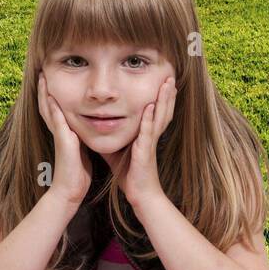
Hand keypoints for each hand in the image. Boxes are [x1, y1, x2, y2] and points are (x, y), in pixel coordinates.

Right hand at [37, 71, 92, 205]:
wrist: (70, 190)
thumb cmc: (76, 174)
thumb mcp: (80, 152)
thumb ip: (79, 141)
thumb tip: (84, 134)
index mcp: (63, 133)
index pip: (54, 110)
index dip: (50, 95)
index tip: (49, 80)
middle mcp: (58, 131)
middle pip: (47, 105)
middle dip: (44, 89)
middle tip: (41, 72)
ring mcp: (59, 134)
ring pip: (49, 109)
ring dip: (45, 93)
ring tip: (42, 77)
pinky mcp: (63, 139)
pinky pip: (57, 119)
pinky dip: (53, 106)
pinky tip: (51, 95)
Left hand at [118, 74, 175, 208]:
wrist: (140, 195)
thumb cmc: (131, 174)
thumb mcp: (118, 150)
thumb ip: (113, 137)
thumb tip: (98, 128)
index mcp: (146, 135)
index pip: (156, 111)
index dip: (160, 96)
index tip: (163, 80)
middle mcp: (151, 136)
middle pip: (163, 109)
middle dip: (166, 92)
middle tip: (170, 75)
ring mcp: (150, 142)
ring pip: (160, 116)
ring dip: (163, 99)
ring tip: (167, 83)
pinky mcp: (145, 150)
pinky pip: (148, 132)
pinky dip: (150, 118)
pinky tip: (151, 106)